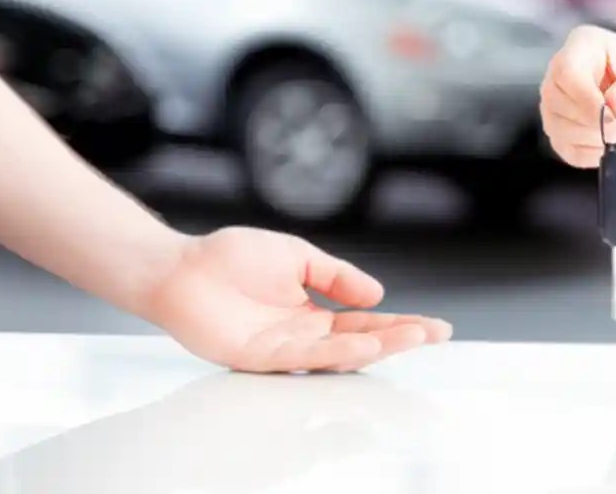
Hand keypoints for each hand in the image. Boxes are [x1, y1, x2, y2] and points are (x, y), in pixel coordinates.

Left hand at [144, 227, 450, 372]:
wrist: (180, 266)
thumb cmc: (230, 258)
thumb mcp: (298, 257)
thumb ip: (336, 276)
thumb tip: (378, 294)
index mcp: (313, 314)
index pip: (365, 321)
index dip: (401, 323)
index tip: (435, 325)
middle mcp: (303, 336)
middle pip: (361, 341)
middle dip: (400, 338)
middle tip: (435, 333)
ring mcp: (282, 349)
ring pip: (338, 354)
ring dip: (377, 346)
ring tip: (410, 336)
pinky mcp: (257, 356)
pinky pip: (303, 358)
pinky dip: (335, 352)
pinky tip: (362, 343)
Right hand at [540, 26, 615, 167]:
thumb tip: (613, 105)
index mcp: (583, 45)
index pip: (566, 71)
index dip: (587, 99)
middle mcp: (560, 72)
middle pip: (558, 102)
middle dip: (596, 123)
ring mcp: (555, 105)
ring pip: (561, 130)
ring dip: (598, 140)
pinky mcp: (559, 134)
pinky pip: (570, 152)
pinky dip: (595, 154)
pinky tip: (612, 142)